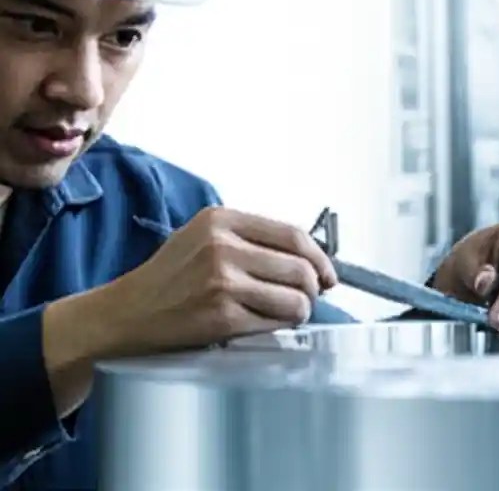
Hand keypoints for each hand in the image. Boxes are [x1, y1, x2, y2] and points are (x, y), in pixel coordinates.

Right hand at [100, 206, 337, 353]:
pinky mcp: (221, 317)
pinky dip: (280, 326)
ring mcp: (222, 282)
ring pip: (295, 298)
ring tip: (288, 312)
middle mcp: (222, 246)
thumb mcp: (203, 237)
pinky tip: (266, 323)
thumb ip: (250, 239)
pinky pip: (275, 322)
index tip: (328, 274)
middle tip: (308, 298)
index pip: (293, 235)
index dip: (320, 258)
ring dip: (300, 310)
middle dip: (313, 288)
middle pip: (300, 268)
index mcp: (221, 220)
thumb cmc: (169, 277)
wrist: (124, 314)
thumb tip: (309, 258)